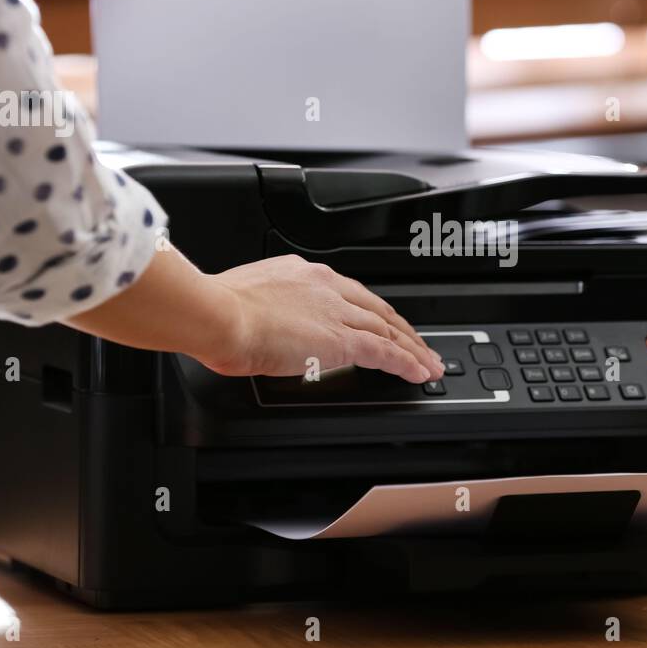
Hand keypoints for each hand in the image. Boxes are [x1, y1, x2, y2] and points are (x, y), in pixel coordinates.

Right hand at [200, 255, 444, 382]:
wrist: (218, 314)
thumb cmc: (219, 310)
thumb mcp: (249, 300)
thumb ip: (268, 310)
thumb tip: (267, 326)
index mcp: (304, 275)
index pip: (352, 294)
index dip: (373, 312)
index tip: (383, 323)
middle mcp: (327, 288)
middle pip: (378, 311)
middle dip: (402, 330)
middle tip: (419, 345)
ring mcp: (336, 313)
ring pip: (388, 331)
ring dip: (413, 350)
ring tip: (428, 364)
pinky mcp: (341, 340)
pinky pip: (385, 352)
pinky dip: (407, 363)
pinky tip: (419, 372)